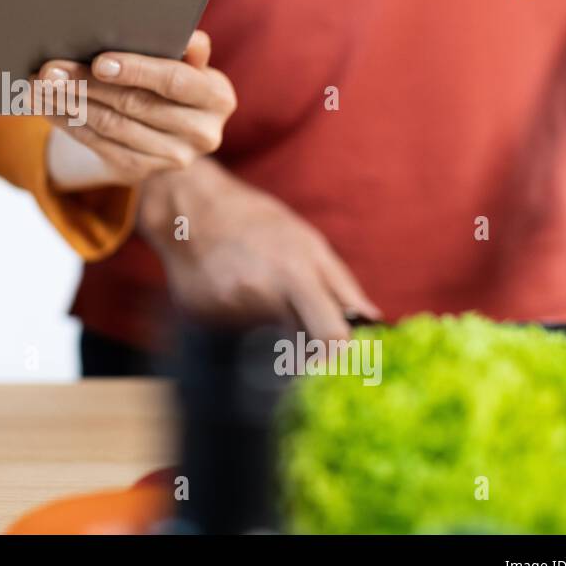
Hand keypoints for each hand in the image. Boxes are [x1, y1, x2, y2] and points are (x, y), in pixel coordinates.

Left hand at [39, 31, 236, 188]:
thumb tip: (176, 31)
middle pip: (135, 105)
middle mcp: (201, 134)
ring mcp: (171, 158)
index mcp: (217, 97)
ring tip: (40, 83)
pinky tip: (46, 105)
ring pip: (110, 125)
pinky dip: (68, 122)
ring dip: (69, 102)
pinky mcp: (140, 171)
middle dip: (88, 84)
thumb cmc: (172, 73)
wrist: (168, 123)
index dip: (138, 70)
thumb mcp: (185, 57)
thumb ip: (181, 44)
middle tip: (50, 68)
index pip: (176, 82)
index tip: (100, 61)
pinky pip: (98, 144)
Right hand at [138, 159, 381, 340]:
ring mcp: (227, 310)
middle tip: (303, 334)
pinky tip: (234, 300)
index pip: (331, 337)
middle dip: (307, 349)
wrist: (190, 210)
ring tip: (259, 300)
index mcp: (294, 274)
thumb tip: (374, 323)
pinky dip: (241, 328)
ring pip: (265, 346)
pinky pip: (234, 338)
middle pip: (299, 351)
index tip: (342, 354)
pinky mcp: (202, 319)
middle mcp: (259, 296)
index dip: (340, 351)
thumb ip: (342, 286)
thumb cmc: (258, 223)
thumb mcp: (309, 242)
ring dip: (270, 336)